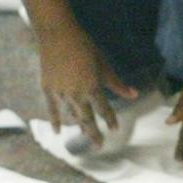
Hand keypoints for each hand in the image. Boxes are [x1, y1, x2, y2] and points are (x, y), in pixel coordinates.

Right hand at [39, 23, 136, 145]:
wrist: (58, 36)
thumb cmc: (85, 47)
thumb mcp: (104, 64)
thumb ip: (117, 83)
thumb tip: (134, 95)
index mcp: (92, 87)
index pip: (104, 109)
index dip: (110, 120)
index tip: (114, 130)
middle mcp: (76, 94)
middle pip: (86, 118)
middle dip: (93, 133)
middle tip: (99, 146)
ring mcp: (61, 93)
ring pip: (71, 114)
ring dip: (78, 125)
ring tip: (84, 135)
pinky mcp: (48, 89)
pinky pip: (52, 109)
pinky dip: (55, 120)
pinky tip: (58, 132)